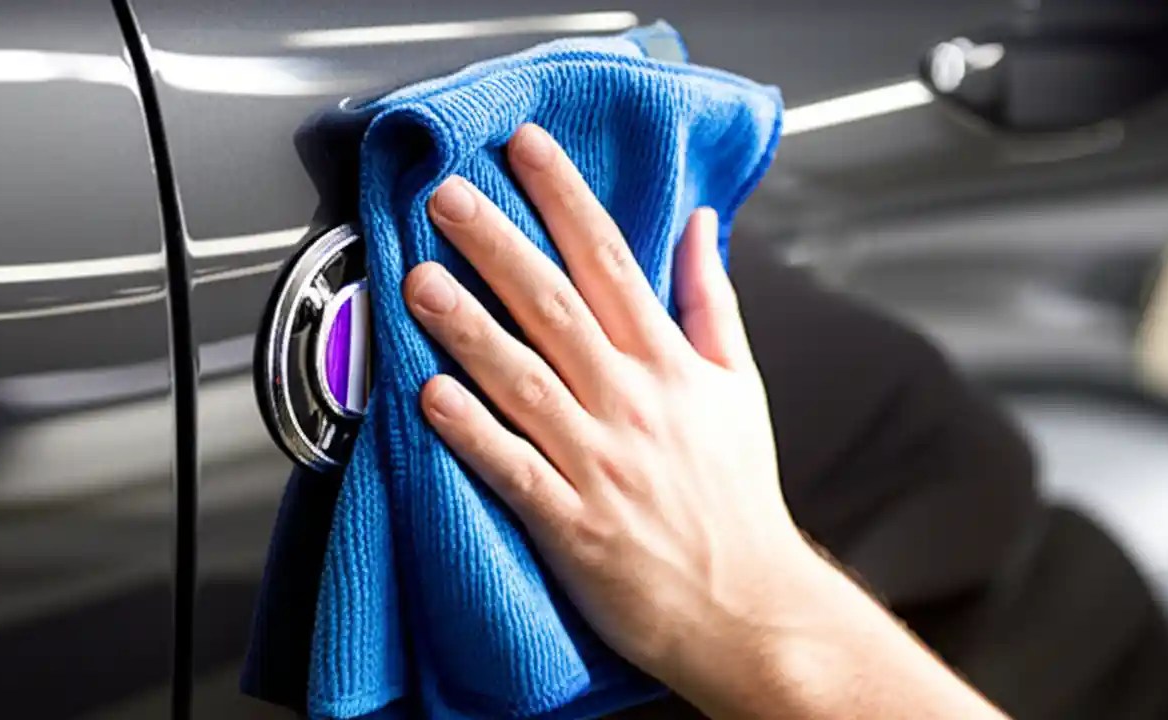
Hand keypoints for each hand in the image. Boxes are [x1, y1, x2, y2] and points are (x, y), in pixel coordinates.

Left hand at [401, 123, 804, 682]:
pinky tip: (429, 395)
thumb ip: (711, 301)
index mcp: (669, 365)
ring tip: (419, 281)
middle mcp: (632, 403)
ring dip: (468, 328)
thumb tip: (701, 225)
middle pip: (556, 308)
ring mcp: (601, 463)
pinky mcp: (573, 524)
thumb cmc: (736, 496)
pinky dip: (472, 432)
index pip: (612, 262)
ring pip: (524, 380)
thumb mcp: (739, 387)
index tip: (526, 149)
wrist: (749, 606)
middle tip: (447, 196)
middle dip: (499, 246)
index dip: (565, 199)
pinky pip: (514, 469)